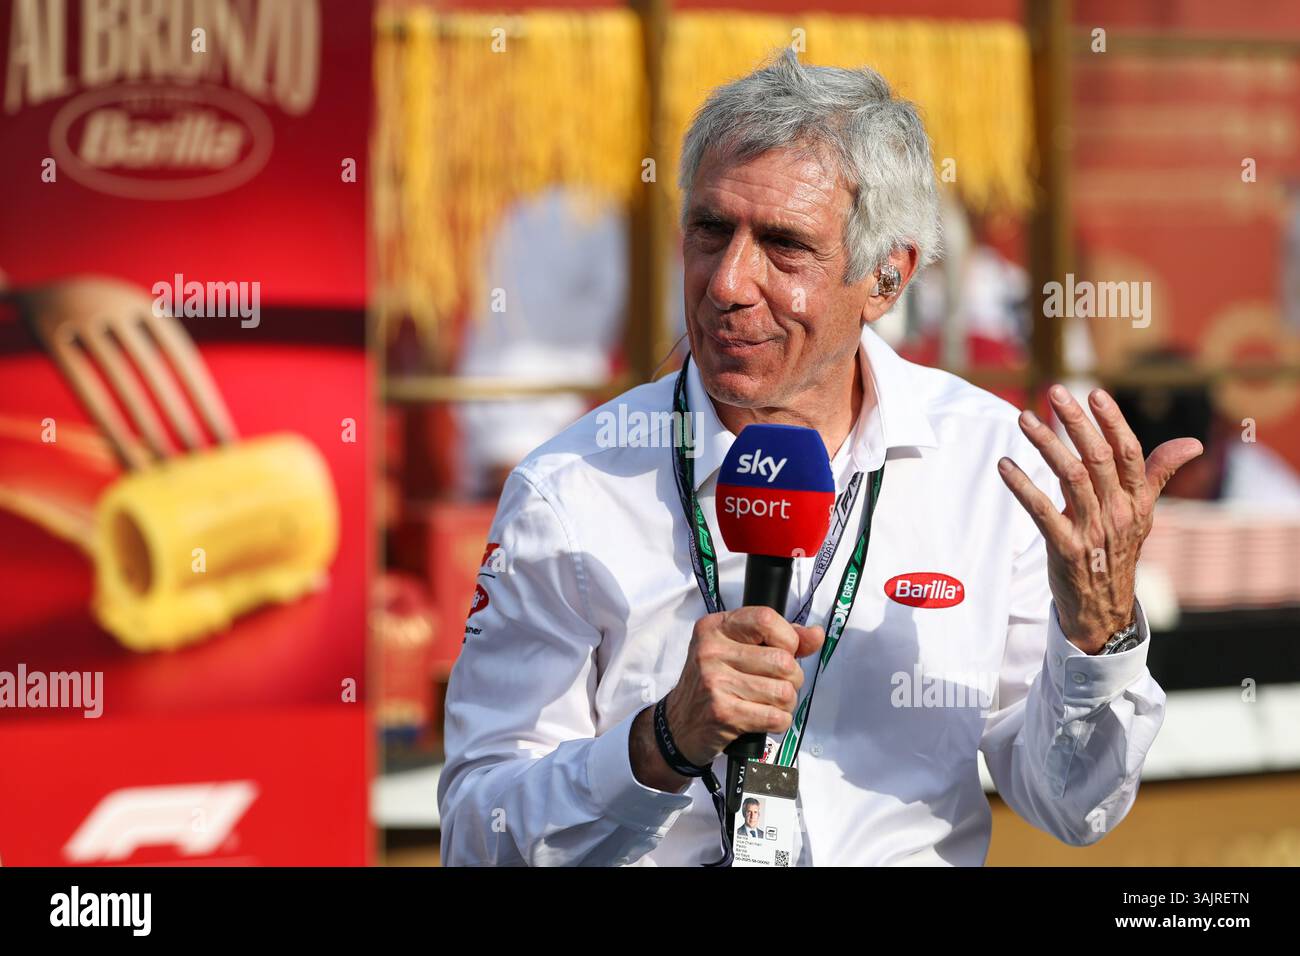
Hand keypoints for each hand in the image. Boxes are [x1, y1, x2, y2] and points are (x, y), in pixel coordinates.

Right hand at [665, 606, 823, 765]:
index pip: (766, 619)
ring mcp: (715, 682)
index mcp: (715, 628)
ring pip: (784, 691)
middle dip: (791, 678)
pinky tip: (764, 718)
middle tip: (776, 685)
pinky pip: (776, 717)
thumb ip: (778, 639)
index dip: (788, 638)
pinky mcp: (723, 713)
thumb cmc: (713, 684)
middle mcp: (711, 651)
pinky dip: (780, 721)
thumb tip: (816, 634)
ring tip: (769, 703)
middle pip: (783, 660)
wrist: (679, 726)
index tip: (786, 651)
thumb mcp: (736, 650)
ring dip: (786, 703)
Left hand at [997, 385, 1202, 653]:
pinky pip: (1042, 510)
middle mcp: (1118, 512)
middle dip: (1076, 422)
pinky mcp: (1066, 548)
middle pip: (1098, 458)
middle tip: (1054, 392)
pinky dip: (1022, 486)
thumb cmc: (1118, 551)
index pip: (1130, 452)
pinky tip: (1006, 465)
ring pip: (1070, 477)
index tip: (1094, 394)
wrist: (1103, 608)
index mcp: (1137, 501)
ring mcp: (1092, 530)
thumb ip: (1156, 474)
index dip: (1113, 421)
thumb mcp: (1142, 514)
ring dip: (1045, 444)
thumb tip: (1193, 443)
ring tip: (1024, 419)